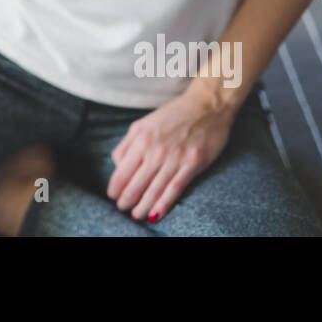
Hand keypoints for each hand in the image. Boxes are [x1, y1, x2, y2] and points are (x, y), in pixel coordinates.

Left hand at [105, 87, 240, 223]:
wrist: (208, 105)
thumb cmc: (174, 115)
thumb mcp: (143, 124)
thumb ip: (127, 144)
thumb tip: (117, 165)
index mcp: (141, 138)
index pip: (122, 170)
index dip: (115, 187)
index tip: (113, 196)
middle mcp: (155, 149)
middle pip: (135, 183)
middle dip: (126, 199)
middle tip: (122, 208)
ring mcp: (174, 157)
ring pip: (153, 189)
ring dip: (142, 205)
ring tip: (136, 216)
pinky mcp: (192, 164)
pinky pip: (174, 188)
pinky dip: (163, 204)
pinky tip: (155, 214)